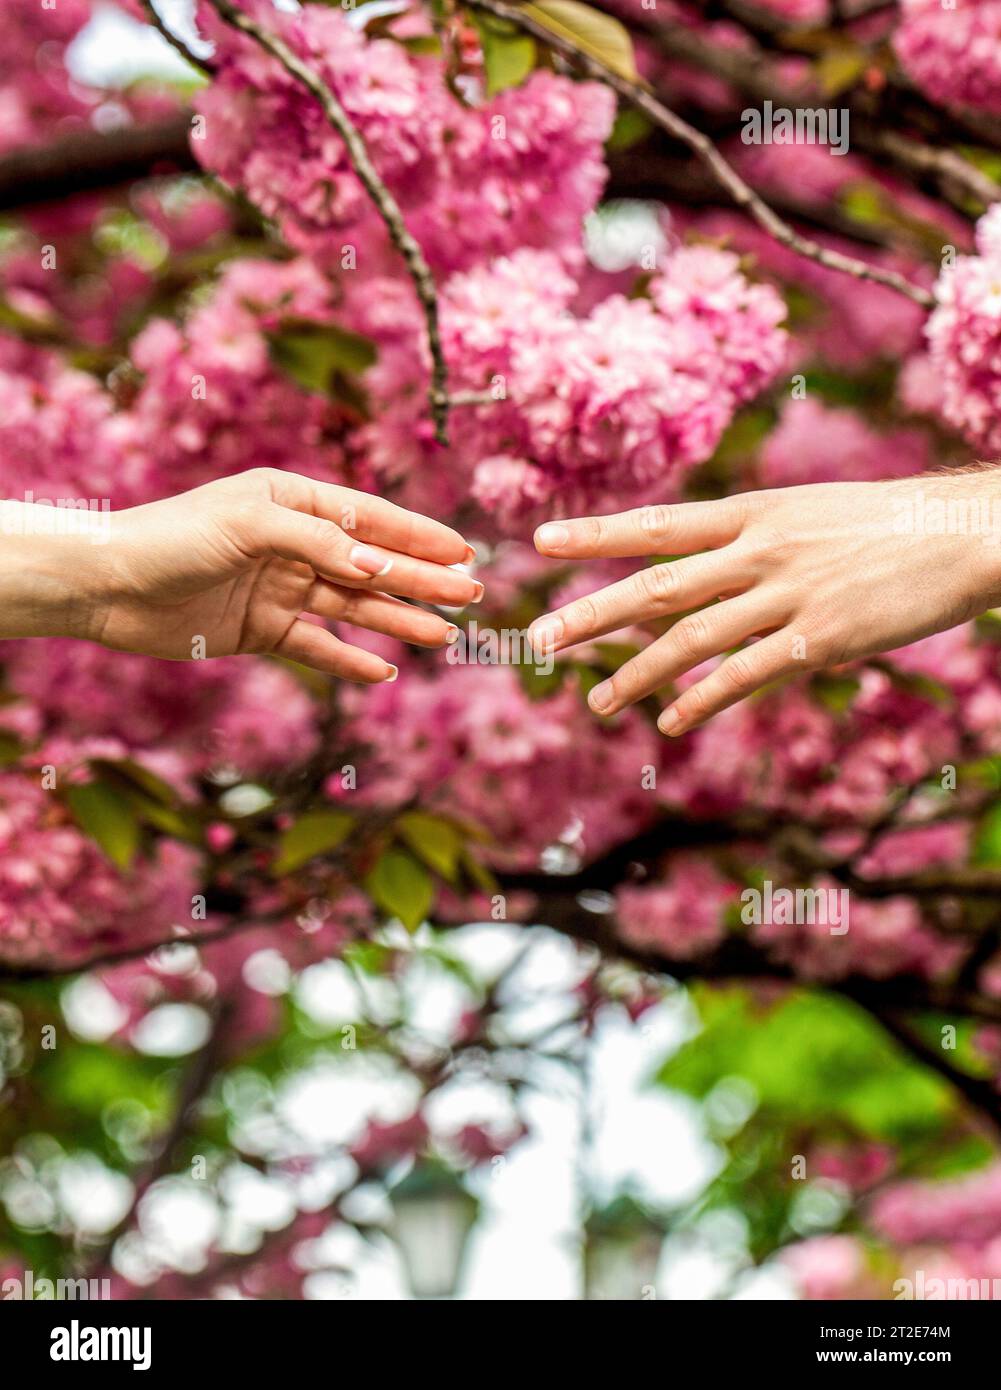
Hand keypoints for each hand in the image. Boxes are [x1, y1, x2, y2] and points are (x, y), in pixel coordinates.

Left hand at [5, 469, 479, 682]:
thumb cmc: (173, 537)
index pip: (368, 519)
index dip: (418, 536)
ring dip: (396, 621)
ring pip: (352, 608)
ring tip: (442, 637)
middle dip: (421, 580)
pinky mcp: (260, 630)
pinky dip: (348, 660)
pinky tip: (384, 672)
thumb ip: (321, 545)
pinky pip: (316, 646)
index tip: (463, 551)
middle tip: (470, 596)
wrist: (107, 586)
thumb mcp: (251, 527)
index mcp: (291, 501)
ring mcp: (278, 588)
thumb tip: (381, 569)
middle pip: (370, 566)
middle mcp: (291, 543)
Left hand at [529, 473, 1000, 734]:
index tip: (539, 541)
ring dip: (637, 673)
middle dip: (592, 615)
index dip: (595, 534)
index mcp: (755, 512)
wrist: (965, 531)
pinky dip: (702, 700)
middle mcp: (761, 550)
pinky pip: (746, 674)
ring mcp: (789, 594)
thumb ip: (755, 542)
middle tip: (537, 640)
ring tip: (596, 701)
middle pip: (659, 585)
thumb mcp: (810, 514)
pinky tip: (670, 722)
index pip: (658, 524)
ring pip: (692, 639)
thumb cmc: (888, 525)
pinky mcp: (821, 638)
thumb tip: (710, 569)